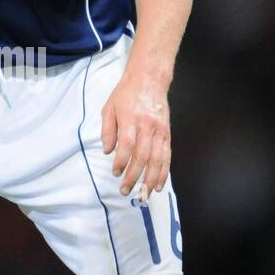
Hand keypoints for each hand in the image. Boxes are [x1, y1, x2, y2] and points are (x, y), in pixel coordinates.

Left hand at [100, 72, 170, 200]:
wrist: (149, 79)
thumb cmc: (126, 94)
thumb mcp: (109, 108)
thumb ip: (107, 130)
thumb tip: (108, 151)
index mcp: (131, 119)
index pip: (127, 144)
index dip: (122, 161)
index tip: (116, 173)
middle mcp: (147, 126)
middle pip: (142, 156)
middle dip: (134, 176)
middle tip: (126, 190)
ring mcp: (159, 130)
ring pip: (157, 159)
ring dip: (151, 179)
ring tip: (144, 195)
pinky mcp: (167, 133)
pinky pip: (167, 156)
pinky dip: (164, 172)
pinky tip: (159, 184)